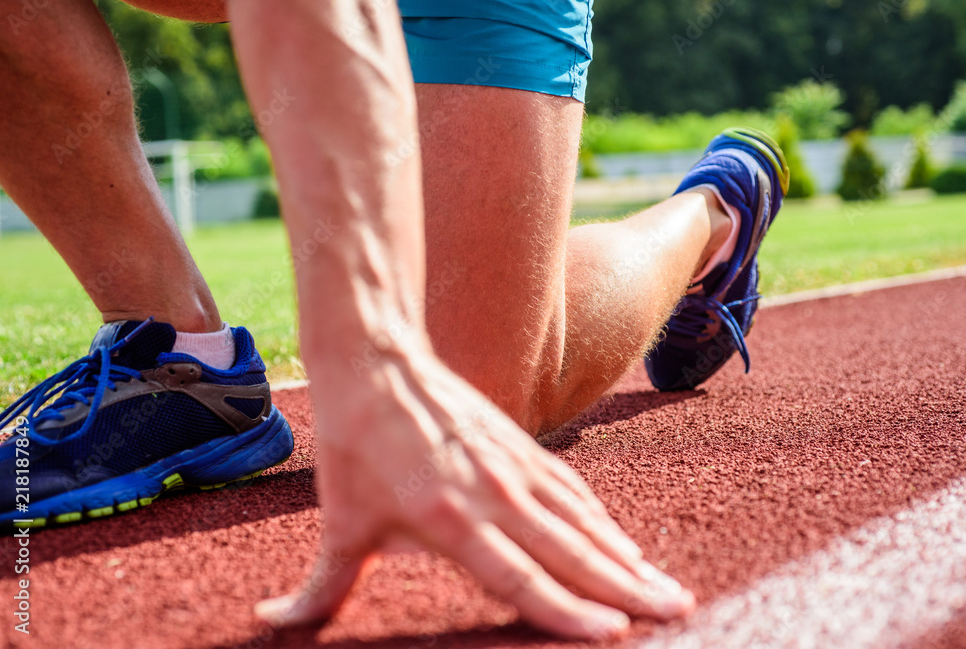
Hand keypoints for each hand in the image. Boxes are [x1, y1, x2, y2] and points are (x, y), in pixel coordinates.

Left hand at [254, 352, 694, 639]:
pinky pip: (572, 492)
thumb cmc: (355, 447)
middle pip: (571, 550)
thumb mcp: (339, 523)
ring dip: (628, 557)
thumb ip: (320, 588)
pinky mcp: (522, 448)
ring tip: (669, 587)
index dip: (566, 608)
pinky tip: (626, 545)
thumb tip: (269, 623)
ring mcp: (514, 468)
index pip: (519, 575)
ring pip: (583, 521)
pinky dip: (603, 521)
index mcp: (450, 519)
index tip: (612, 631)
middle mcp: (494, 495)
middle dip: (626, 588)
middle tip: (676, 610)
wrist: (378, 362)